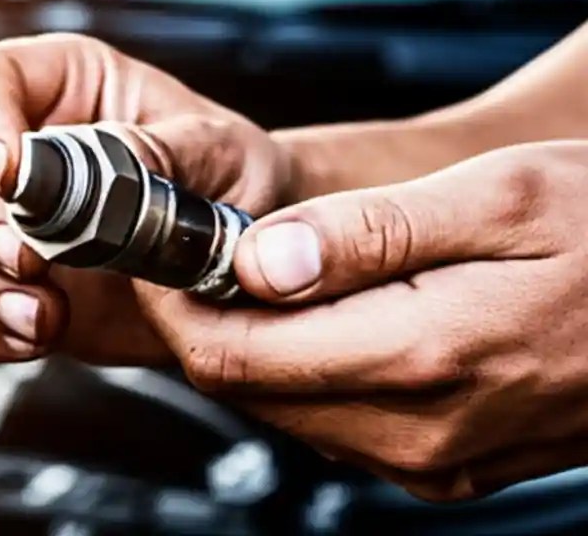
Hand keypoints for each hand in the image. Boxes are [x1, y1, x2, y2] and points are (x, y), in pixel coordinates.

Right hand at [0, 33, 288, 362]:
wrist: (246, 268)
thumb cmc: (236, 184)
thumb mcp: (222, 153)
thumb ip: (161, 152)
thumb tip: (105, 161)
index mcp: (64, 86)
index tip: (11, 175)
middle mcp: (18, 145)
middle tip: (31, 262)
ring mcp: (1, 215)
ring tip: (43, 317)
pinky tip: (28, 338)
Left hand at [147, 141, 587, 500]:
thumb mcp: (501, 197)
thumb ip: (369, 234)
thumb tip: (257, 260)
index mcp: (423, 357)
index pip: (232, 355)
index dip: (175, 301)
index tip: (159, 250)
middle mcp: (420, 432)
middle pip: (246, 386)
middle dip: (204, 317)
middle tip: (205, 246)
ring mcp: (435, 460)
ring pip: (285, 407)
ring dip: (255, 340)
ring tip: (269, 266)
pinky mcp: (450, 464)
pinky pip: (339, 422)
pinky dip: (308, 366)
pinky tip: (331, 309)